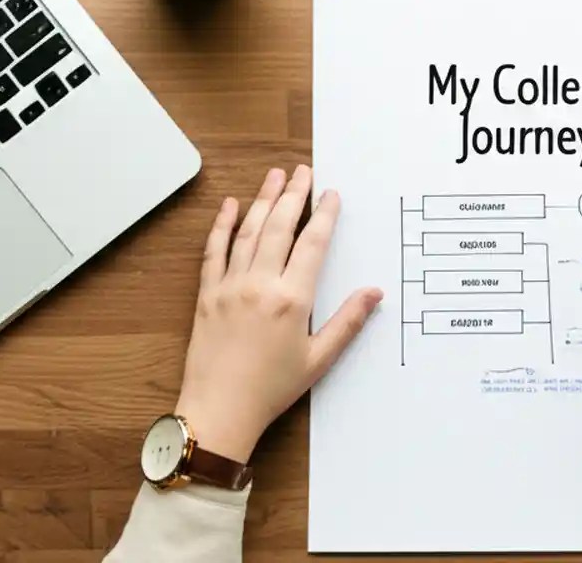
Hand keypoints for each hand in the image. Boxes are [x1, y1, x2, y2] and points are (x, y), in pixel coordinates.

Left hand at [175, 166, 382, 462]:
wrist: (220, 410)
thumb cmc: (271, 390)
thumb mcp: (319, 359)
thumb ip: (347, 322)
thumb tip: (374, 293)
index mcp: (292, 300)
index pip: (312, 244)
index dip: (324, 215)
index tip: (331, 194)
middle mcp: (260, 285)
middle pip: (280, 227)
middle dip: (293, 195)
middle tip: (302, 171)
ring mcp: (230, 286)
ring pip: (249, 231)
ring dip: (263, 200)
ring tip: (274, 176)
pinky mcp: (207, 294)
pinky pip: (214, 251)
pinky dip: (223, 225)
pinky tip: (231, 206)